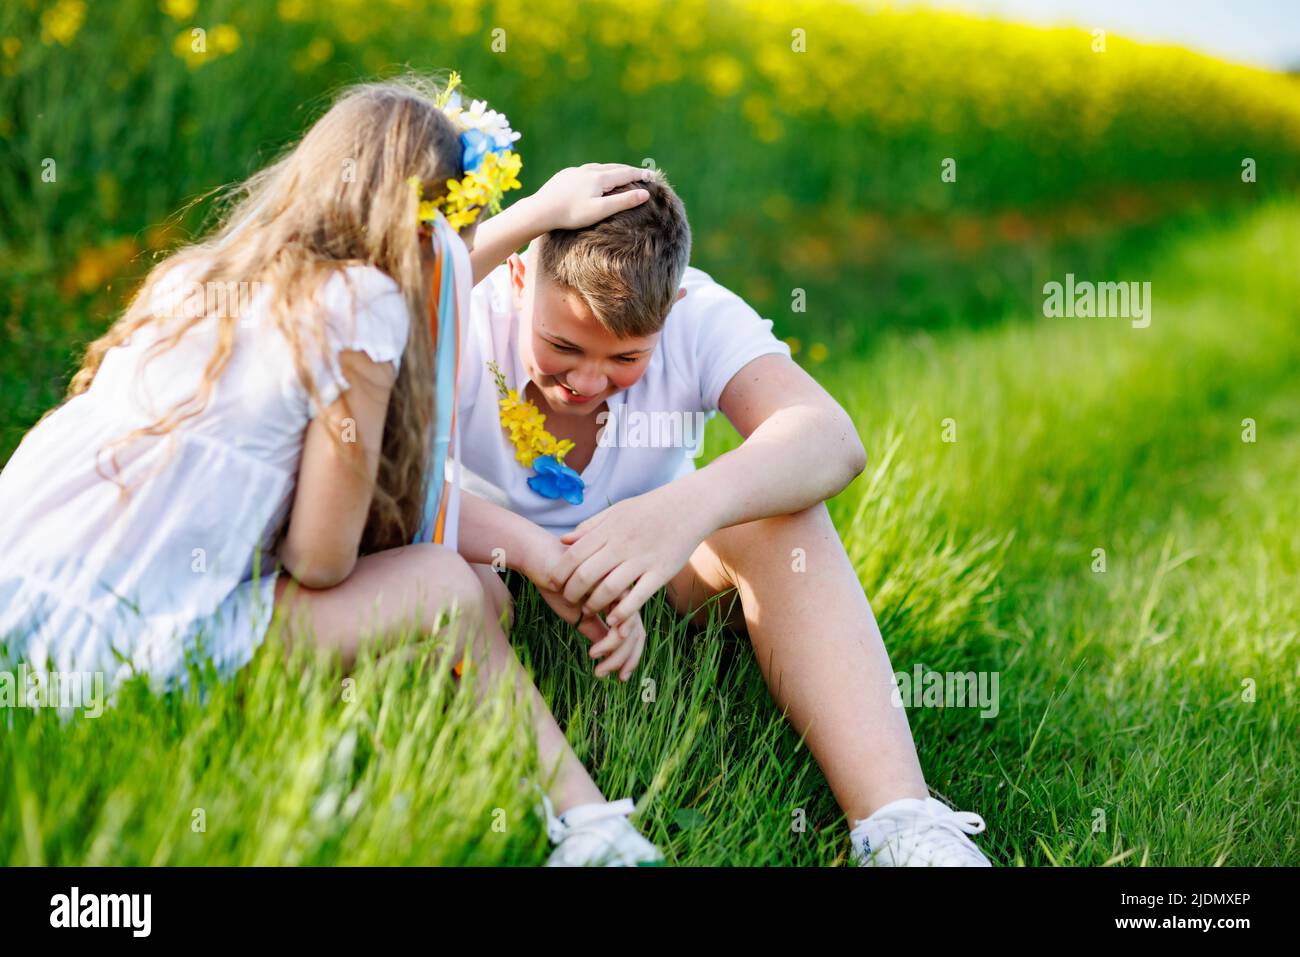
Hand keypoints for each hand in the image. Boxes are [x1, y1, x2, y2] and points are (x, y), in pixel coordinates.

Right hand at [521, 524, 646, 679]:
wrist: (541, 558)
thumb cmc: (557, 583)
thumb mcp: (577, 613)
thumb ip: (594, 630)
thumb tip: (608, 656)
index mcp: (618, 598)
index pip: (635, 631)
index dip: (630, 656)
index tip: (617, 676)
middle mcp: (623, 593)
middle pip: (637, 633)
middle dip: (626, 659)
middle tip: (609, 676)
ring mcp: (618, 589)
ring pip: (629, 630)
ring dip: (615, 654)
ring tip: (596, 664)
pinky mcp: (609, 589)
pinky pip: (618, 621)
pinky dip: (609, 642)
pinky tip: (593, 651)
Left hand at [526, 163, 653, 232]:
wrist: (541, 210)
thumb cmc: (571, 214)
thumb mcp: (601, 210)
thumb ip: (623, 201)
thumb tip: (645, 194)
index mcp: (599, 178)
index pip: (626, 173)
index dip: (641, 175)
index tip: (653, 176)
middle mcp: (588, 170)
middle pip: (614, 167)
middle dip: (629, 170)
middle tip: (642, 173)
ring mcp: (575, 171)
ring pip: (600, 167)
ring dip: (614, 169)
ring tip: (621, 173)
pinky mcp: (565, 175)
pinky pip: (586, 171)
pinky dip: (598, 172)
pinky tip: (595, 177)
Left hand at [548, 485, 712, 631]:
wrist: (690, 506)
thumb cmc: (650, 509)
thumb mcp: (617, 511)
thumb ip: (590, 526)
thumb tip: (564, 541)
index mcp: (610, 529)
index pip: (575, 555)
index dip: (560, 572)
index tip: (553, 583)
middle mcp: (623, 545)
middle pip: (587, 574)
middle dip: (572, 592)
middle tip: (569, 600)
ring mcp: (643, 559)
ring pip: (609, 589)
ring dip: (594, 604)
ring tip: (588, 610)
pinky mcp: (661, 572)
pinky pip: (638, 597)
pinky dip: (622, 612)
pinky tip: (612, 619)